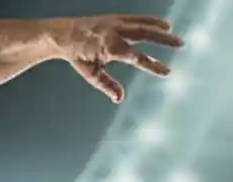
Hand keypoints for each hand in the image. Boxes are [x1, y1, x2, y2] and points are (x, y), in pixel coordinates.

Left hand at [57, 15, 183, 102]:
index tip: (167, 71)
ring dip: (160, 29)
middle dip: (163, 40)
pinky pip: (136, 18)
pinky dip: (150, 20)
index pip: (136, 58)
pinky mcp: (115, 18)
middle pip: (145, 35)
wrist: (64, 34)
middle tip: (181, 44)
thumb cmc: (77, 56)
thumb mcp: (90, 73)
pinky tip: (163, 25)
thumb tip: (119, 99)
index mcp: (109, 47)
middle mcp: (115, 33)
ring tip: (174, 35)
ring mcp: (116, 23)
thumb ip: (107, 85)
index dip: (153, 65)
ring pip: (143, 24)